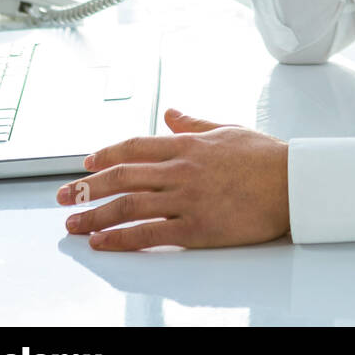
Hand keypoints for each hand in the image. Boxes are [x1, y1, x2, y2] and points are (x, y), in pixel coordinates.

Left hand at [55, 108, 289, 249]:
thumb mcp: (227, 130)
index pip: (135, 147)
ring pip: (128, 205)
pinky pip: (149, 235)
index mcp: (188, 145)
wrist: (292, 183)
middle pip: (122, 176)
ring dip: (94, 214)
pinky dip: (121, 239)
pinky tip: (102, 242)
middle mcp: (181, 170)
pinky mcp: (195, 229)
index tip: (86, 163)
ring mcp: (186, 199)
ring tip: (73, 222)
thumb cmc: (265, 158)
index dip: (106, 155)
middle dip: (86, 186)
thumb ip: (194, 123)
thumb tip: (171, 112)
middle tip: (62, 194)